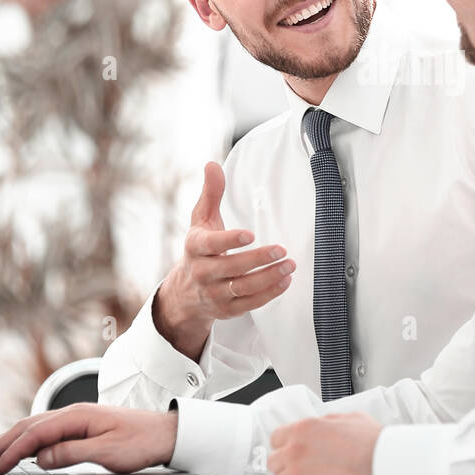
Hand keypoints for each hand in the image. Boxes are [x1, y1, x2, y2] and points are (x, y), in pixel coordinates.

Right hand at [0, 403, 177, 474]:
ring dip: (8, 439)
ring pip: (34, 427)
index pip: (36, 433)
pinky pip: (44, 431)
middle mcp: (74, 413)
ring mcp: (77, 419)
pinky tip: (17, 447)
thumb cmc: (142, 440)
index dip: (13, 450)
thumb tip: (43, 458)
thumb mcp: (108, 452)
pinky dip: (25, 439)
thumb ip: (73, 453)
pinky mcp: (80, 427)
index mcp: (79, 416)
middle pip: (28, 426)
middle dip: (1, 443)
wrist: (165, 434)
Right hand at [153, 161, 293, 358]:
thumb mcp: (202, 220)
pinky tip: (284, 281)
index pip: (210, 245)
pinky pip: (249, 303)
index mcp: (194, 247)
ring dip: (268, 278)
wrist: (185, 292)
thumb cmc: (199, 249)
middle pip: (231, 268)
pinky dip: (268, 294)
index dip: (229, 240)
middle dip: (257, 260)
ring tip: (289, 265)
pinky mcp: (226, 309)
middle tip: (281, 249)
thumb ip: (211, 193)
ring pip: (242, 288)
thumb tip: (212, 164)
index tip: (250, 234)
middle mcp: (202, 273)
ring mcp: (214, 293)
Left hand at [267, 412, 381, 474]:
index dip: (285, 445)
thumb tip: (319, 426)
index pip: (276, 438)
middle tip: (303, 469)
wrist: (383, 467)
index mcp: (303, 428)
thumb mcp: (348, 418)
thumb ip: (325, 422)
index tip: (292, 451)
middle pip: (273, 462)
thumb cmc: (372, 443)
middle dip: (286, 466)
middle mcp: (294, 450)